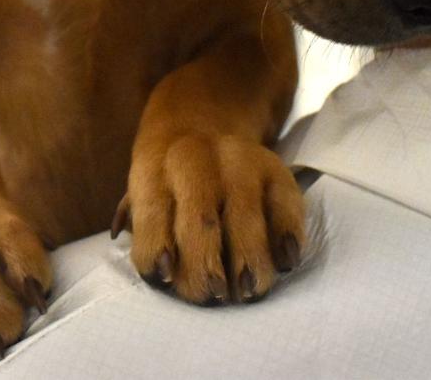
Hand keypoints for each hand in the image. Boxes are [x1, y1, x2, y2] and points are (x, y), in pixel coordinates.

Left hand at [113, 133, 304, 304]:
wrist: (205, 133)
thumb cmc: (169, 185)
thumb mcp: (143, 197)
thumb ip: (148, 232)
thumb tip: (160, 272)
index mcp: (153, 169)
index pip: (153, 212)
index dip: (158, 249)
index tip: (165, 276)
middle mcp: (196, 161)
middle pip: (199, 218)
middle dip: (205, 265)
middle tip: (213, 296)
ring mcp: (240, 163)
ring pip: (245, 215)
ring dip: (249, 260)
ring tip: (248, 291)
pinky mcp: (277, 171)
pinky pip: (285, 207)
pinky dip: (288, 237)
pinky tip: (285, 261)